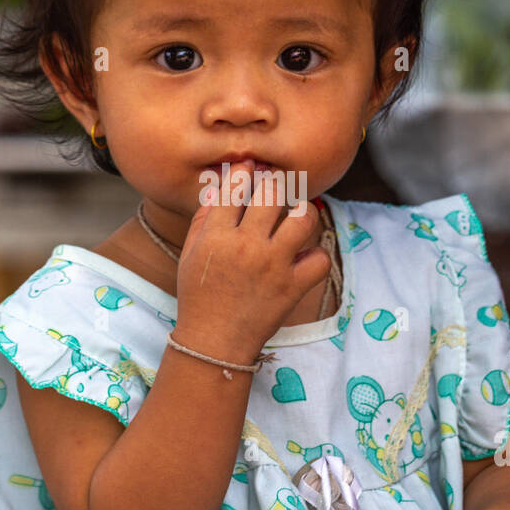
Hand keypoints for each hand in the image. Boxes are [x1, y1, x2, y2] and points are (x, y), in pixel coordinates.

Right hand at [172, 160, 331, 365]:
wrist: (213, 341)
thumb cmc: (199, 296)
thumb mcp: (190, 254)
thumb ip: (204, 218)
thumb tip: (222, 186)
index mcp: (217, 235)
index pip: (236, 185)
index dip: (245, 170)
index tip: (251, 167)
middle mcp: (247, 246)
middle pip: (273, 192)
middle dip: (276, 184)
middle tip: (276, 191)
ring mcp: (274, 266)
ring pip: (304, 218)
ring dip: (303, 212)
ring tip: (296, 217)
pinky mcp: (293, 287)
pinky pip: (319, 257)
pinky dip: (315, 255)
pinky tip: (303, 256)